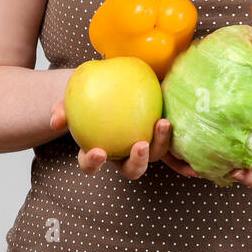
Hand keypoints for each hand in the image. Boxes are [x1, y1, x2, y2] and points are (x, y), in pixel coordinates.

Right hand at [50, 100, 199, 179]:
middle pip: (130, 170)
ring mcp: (145, 148)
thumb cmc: (92, 91)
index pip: (90, 162)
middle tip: (140, 145)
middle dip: (136, 162)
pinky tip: (195, 165)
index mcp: (99, 148)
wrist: (115, 81)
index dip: (92, 163)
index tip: (98, 152)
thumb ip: (64, 106)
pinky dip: (184, 162)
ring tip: (163, 125)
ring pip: (154, 158)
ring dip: (159, 146)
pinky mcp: (162, 140)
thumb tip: (55, 119)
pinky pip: (174, 152)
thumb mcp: (75, 95)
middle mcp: (124, 153)